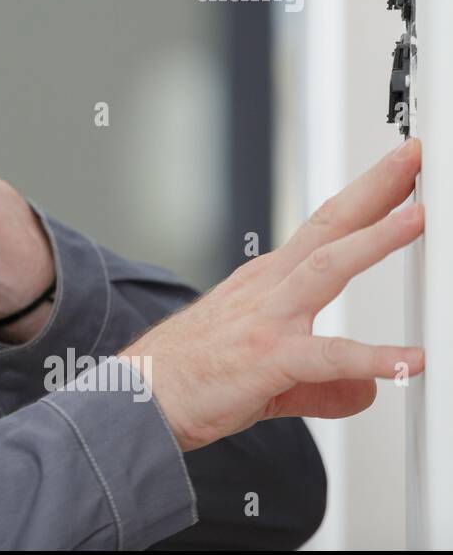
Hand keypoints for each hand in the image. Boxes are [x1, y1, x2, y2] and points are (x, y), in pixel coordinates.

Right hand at [119, 138, 425, 451]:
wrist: (137, 398)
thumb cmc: (188, 376)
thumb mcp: (269, 374)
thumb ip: (326, 382)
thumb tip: (367, 390)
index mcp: (265, 284)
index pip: (323, 230)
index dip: (365, 198)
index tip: (400, 171)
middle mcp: (266, 290)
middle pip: (327, 228)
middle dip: (373, 190)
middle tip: (412, 156)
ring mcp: (266, 319)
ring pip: (326, 269)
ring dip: (372, 240)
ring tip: (416, 218)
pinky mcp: (268, 358)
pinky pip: (328, 356)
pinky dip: (372, 357)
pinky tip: (407, 360)